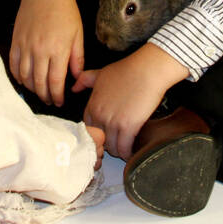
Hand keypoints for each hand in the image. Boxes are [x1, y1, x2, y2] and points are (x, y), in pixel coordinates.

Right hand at [9, 0, 83, 106]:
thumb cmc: (65, 10)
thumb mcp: (78, 34)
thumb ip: (76, 58)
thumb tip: (76, 78)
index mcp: (58, 50)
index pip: (55, 82)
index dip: (57, 96)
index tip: (59, 102)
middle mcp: (39, 50)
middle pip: (39, 83)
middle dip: (45, 96)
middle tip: (49, 101)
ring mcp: (25, 46)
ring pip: (25, 77)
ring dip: (31, 88)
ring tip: (38, 92)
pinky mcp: (15, 41)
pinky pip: (13, 64)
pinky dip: (17, 76)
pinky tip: (24, 80)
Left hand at [76, 44, 190, 159]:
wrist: (147, 70)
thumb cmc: (128, 70)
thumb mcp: (101, 73)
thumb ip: (85, 80)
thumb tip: (74, 87)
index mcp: (93, 105)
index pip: (90, 130)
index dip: (98, 134)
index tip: (105, 136)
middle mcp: (100, 116)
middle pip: (100, 141)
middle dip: (108, 144)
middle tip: (116, 145)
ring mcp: (113, 122)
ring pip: (112, 147)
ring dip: (118, 151)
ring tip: (125, 150)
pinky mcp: (128, 127)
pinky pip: (124, 148)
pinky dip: (128, 153)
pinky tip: (132, 152)